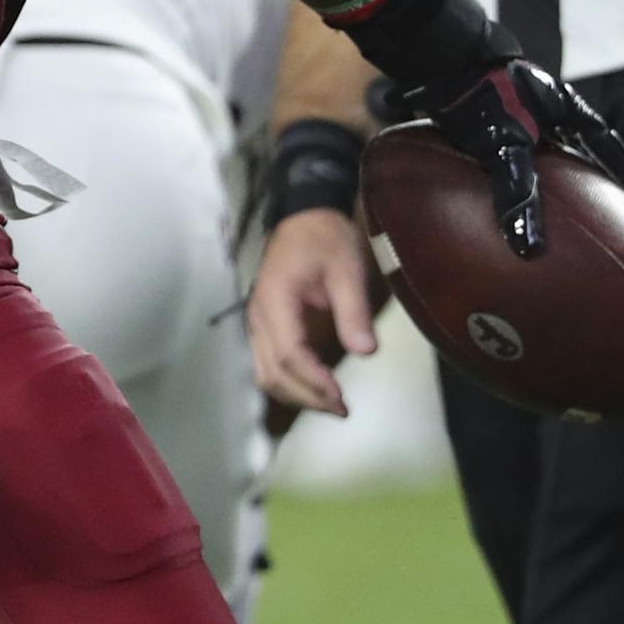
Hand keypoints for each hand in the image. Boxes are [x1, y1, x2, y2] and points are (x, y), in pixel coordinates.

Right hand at [248, 208, 381, 415]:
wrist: (303, 214)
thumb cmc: (324, 238)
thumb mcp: (347, 268)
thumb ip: (354, 310)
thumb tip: (366, 352)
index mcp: (276, 300)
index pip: (289, 353)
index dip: (313, 380)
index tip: (341, 396)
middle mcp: (259, 316)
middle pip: (273, 372)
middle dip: (306, 396)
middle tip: (342, 409)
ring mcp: (257, 322)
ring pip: (265, 373)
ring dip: (296, 395)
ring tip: (331, 405)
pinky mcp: (264, 326)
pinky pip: (268, 364)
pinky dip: (288, 383)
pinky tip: (314, 389)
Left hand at [403, 60, 623, 256]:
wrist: (437, 57)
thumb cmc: (479, 96)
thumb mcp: (504, 148)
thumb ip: (518, 194)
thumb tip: (530, 247)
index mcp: (562, 105)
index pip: (605, 143)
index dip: (623, 169)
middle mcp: (545, 101)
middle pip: (579, 139)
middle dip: (591, 167)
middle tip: (605, 196)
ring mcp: (517, 100)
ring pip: (545, 138)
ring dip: (553, 163)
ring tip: (559, 193)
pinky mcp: (487, 104)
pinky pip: (510, 139)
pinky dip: (514, 160)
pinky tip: (504, 179)